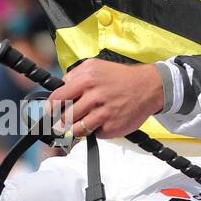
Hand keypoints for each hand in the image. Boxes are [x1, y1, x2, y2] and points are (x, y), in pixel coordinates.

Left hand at [48, 59, 163, 139]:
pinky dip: (95, 131)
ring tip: (83, 122)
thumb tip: (59, 87)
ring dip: (77, 128)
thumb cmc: (120, 77)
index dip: (51, 108)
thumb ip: (75, 75)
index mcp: (87, 79)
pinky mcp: (112, 127)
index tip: (51, 112)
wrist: (149, 87)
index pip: (58, 98)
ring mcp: (104, 114)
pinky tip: (102, 122)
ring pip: (77, 129)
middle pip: (65, 117)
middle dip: (64, 120)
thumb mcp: (95, 66)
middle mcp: (94, 96)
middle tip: (68, 119)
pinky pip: (94, 135)